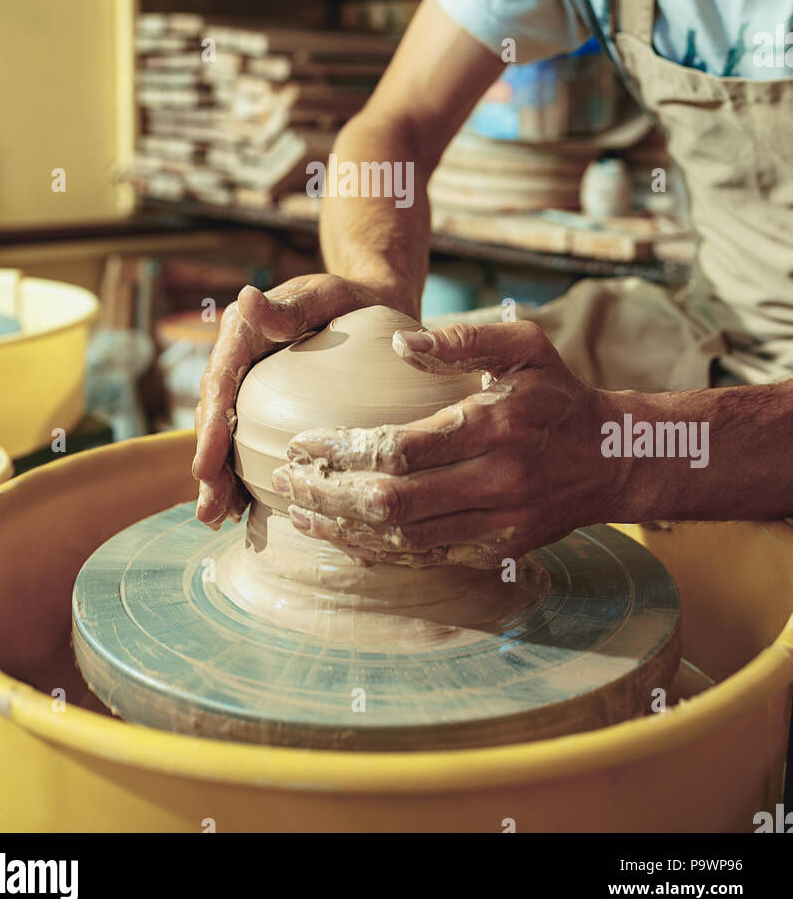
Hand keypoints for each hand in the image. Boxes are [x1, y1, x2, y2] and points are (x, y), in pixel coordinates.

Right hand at [193, 275, 409, 526]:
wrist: (370, 304)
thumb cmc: (348, 298)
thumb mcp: (322, 295)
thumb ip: (286, 307)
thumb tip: (246, 297)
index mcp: (243, 332)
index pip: (220, 381)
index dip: (212, 426)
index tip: (205, 465)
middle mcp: (238, 361)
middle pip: (215, 416)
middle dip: (210, 465)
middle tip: (210, 509)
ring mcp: (251, 386)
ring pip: (226, 435)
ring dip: (219, 477)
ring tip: (218, 518)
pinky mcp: (268, 406)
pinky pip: (248, 441)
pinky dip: (242, 473)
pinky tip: (242, 508)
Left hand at [272, 320, 624, 566]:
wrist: (612, 458)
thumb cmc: (558, 393)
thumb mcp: (525, 346)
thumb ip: (465, 340)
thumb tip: (404, 341)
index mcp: (495, 426)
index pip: (401, 449)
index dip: (343, 450)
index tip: (301, 441)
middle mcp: (495, 482)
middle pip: (393, 504)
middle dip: (329, 495)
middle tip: (286, 480)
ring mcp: (497, 524)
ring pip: (403, 541)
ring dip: (343, 529)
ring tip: (300, 511)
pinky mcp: (497, 549)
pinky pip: (425, 558)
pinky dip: (376, 551)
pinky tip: (342, 535)